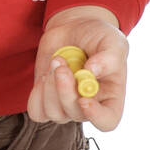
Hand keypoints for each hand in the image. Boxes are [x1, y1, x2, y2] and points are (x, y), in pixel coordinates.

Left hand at [26, 7, 128, 131]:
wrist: (74, 28)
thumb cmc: (99, 37)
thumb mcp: (112, 41)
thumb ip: (109, 57)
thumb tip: (91, 71)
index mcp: (111, 97)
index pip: (107, 121)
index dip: (96, 116)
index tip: (84, 99)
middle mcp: (89, 107)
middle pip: (76, 115)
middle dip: (65, 90)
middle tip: (62, 65)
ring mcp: (66, 105)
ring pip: (53, 113)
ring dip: (50, 87)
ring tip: (56, 61)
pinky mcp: (46, 100)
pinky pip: (37, 111)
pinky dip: (37, 93)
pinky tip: (45, 75)